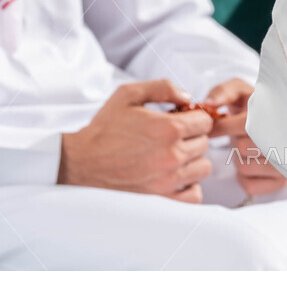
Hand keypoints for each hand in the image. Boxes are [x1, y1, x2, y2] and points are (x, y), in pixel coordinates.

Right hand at [58, 79, 213, 202]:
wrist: (81, 162)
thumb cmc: (104, 128)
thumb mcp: (129, 94)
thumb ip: (163, 88)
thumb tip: (187, 96)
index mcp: (168, 129)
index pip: (205, 122)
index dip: (194, 117)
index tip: (180, 119)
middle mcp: (172, 155)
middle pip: (205, 143)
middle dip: (192, 136)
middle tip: (172, 136)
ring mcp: (168, 180)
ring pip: (203, 168)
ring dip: (193, 160)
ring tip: (174, 155)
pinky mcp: (161, 198)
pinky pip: (194, 195)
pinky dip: (189, 185)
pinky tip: (175, 176)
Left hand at [205, 77, 286, 197]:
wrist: (274, 123)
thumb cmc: (252, 107)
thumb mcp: (240, 91)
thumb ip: (222, 92)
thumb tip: (208, 105)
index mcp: (278, 115)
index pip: (244, 125)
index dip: (222, 127)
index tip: (211, 127)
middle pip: (242, 148)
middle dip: (234, 141)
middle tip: (241, 134)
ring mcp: (285, 164)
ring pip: (244, 167)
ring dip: (239, 159)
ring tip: (249, 148)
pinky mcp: (280, 182)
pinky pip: (249, 185)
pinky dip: (244, 176)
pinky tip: (253, 164)